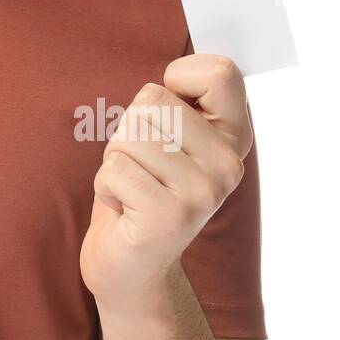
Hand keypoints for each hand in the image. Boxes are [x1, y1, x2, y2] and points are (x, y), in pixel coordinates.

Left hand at [79, 54, 252, 317]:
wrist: (131, 266)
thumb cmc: (140, 185)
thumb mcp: (166, 136)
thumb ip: (177, 101)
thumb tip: (168, 78)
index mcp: (234, 137)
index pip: (219, 73)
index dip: (176, 79)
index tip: (166, 114)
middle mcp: (228, 164)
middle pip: (152, 100)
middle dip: (129, 129)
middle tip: (142, 166)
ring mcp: (204, 192)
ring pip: (129, 134)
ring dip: (116, 158)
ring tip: (133, 186)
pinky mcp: (170, 216)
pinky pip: (114, 168)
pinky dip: (105, 185)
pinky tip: (124, 208)